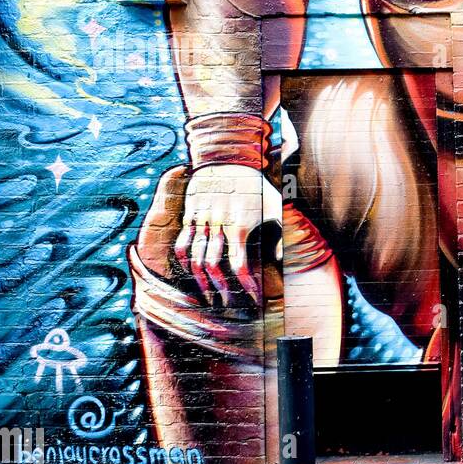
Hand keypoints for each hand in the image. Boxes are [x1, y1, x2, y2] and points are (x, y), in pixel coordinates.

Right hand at [174, 164, 269, 307]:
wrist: (228, 159)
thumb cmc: (257, 187)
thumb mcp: (275, 208)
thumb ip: (279, 235)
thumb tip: (280, 262)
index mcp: (240, 225)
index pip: (240, 265)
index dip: (245, 285)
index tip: (252, 299)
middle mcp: (218, 224)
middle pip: (213, 266)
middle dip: (220, 289)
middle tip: (226, 304)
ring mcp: (201, 220)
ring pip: (194, 258)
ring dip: (200, 281)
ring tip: (208, 296)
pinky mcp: (189, 216)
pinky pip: (182, 243)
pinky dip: (184, 262)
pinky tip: (191, 274)